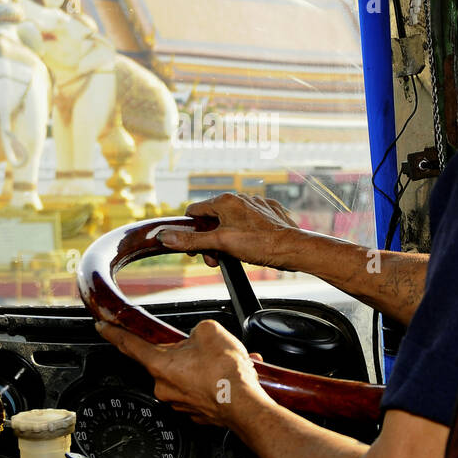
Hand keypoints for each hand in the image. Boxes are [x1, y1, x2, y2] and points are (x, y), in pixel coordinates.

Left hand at [96, 319, 265, 425]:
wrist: (245, 404)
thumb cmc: (226, 374)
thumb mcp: (210, 331)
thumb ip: (197, 330)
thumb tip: (199, 337)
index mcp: (160, 364)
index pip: (129, 345)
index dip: (114, 333)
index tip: (103, 327)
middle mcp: (165, 387)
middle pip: (166, 360)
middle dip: (184, 351)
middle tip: (203, 347)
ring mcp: (180, 402)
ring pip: (187, 375)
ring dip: (203, 367)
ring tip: (224, 362)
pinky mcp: (197, 412)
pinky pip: (201, 390)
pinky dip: (213, 381)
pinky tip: (229, 376)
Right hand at [159, 193, 302, 269]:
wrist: (293, 248)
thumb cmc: (259, 244)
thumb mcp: (220, 243)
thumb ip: (192, 240)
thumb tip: (165, 236)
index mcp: (225, 201)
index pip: (194, 212)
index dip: (191, 232)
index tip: (194, 249)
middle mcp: (239, 198)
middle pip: (212, 219)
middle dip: (209, 241)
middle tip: (214, 259)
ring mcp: (255, 205)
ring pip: (230, 222)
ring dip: (225, 240)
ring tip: (232, 256)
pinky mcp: (268, 213)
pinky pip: (248, 224)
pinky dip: (244, 236)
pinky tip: (250, 248)